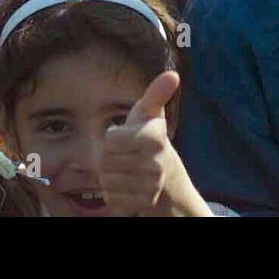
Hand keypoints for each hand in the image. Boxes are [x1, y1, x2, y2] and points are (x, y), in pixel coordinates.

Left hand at [100, 71, 207, 215]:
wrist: (168, 179)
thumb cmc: (150, 138)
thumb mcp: (151, 114)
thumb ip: (157, 93)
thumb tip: (173, 74)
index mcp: (155, 138)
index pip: (111, 139)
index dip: (112, 137)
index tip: (124, 137)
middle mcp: (156, 163)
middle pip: (105, 161)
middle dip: (108, 158)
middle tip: (123, 155)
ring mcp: (151, 186)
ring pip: (107, 180)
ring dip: (110, 176)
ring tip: (125, 170)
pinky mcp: (144, 204)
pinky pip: (112, 198)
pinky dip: (114, 192)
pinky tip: (127, 185)